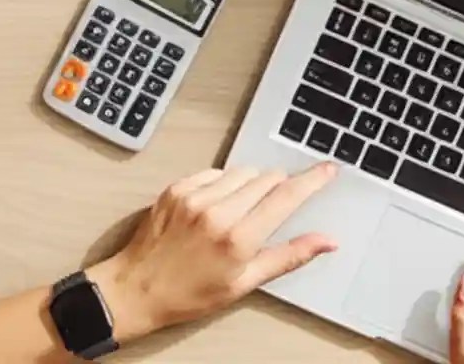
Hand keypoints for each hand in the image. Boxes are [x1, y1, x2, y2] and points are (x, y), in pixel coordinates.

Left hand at [88, 163, 338, 340]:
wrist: (135, 289)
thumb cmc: (189, 294)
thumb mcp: (244, 283)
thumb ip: (289, 256)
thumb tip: (326, 242)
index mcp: (238, 239)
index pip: (287, 197)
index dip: (313, 180)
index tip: (328, 170)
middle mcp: (218, 213)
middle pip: (267, 179)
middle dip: (279, 187)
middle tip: (273, 207)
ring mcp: (194, 197)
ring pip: (243, 172)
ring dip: (252, 184)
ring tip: (241, 211)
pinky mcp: (177, 189)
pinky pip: (215, 172)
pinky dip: (223, 184)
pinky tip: (216, 206)